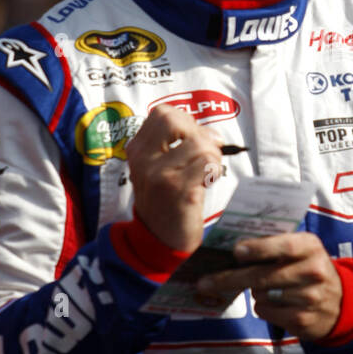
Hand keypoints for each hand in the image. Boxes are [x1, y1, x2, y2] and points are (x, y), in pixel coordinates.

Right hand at [125, 105, 225, 252]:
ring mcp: (159, 175)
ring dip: (212, 156)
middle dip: (199, 134)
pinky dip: (215, 170)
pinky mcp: (178, 190)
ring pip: (198, 143)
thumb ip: (175, 144)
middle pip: (175, 121)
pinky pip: (207, 163)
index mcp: (138, 150)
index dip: (186, 122)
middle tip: (206, 154)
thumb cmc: (166, 200)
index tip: (195, 140)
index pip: (163, 113)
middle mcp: (144, 160)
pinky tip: (208, 182)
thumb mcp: (158, 167)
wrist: (159, 239)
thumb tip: (211, 133)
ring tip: (207, 172)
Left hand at [196, 232, 342, 342]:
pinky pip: (266, 312)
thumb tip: (234, 248)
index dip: (258, 248)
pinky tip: (275, 302)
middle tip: (205, 281)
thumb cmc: (309, 269)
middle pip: (263, 276)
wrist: (342, 302)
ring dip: (254, 291)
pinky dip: (263, 307)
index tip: (236, 251)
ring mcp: (309, 298)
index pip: (283, 246)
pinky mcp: (302, 320)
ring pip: (261, 295)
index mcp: (310, 247)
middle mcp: (313, 271)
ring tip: (265, 287)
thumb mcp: (302, 250)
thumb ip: (275, 245)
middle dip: (230, 278)